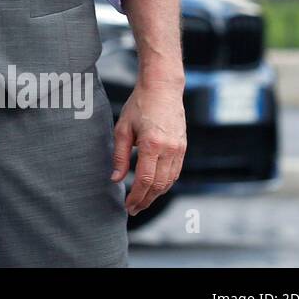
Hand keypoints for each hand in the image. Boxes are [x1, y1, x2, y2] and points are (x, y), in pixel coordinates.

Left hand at [111, 81, 186, 214]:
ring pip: (169, 181)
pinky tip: (154, 187)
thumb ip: (120, 155)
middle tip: (133, 210)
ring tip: (142, 202)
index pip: (144, 180)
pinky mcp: (183, 147)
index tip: (127, 206)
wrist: (162, 89)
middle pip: (158, 185)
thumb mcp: (122, 128)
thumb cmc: (139, 106)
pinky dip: (165, 183)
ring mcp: (179, 149)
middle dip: (145, 200)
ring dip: (156, 195)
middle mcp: (169, 149)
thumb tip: (116, 178)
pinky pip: (175, 172)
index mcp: (152, 144)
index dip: (136, 196)